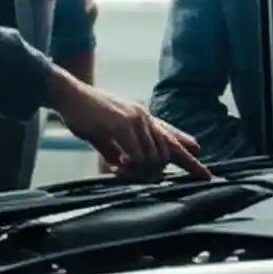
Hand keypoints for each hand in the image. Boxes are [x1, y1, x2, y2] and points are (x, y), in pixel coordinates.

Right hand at [47, 68, 211, 179]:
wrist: (69, 95)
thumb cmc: (84, 114)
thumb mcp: (106, 134)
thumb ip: (118, 149)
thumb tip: (122, 166)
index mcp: (141, 117)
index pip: (170, 135)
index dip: (186, 150)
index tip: (203, 166)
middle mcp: (144, 117)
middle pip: (168, 151)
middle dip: (158, 172)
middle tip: (134, 178)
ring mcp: (135, 119)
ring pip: (154, 158)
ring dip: (142, 172)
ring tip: (122, 173)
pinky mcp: (122, 125)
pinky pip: (137, 157)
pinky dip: (130, 168)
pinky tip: (117, 168)